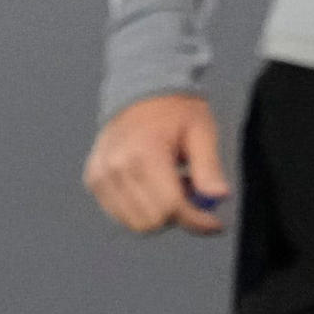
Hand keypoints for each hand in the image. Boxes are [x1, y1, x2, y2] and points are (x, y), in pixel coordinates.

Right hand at [84, 93, 233, 235]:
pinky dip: (139, 210)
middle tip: (190, 191)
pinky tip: (152, 187)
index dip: (197, 220)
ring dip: (158, 214)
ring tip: (171, 186)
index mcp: (145, 152)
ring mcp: (101, 174)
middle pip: (153, 221)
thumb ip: (209, 168)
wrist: (140, 90)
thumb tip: (219, 196)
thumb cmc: (175, 111)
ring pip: (135, 223)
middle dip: (178, 216)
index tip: (215, 223)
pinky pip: (119, 215)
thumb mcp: (201, 132)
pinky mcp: (93, 179)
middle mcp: (117, 165)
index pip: (171, 207)